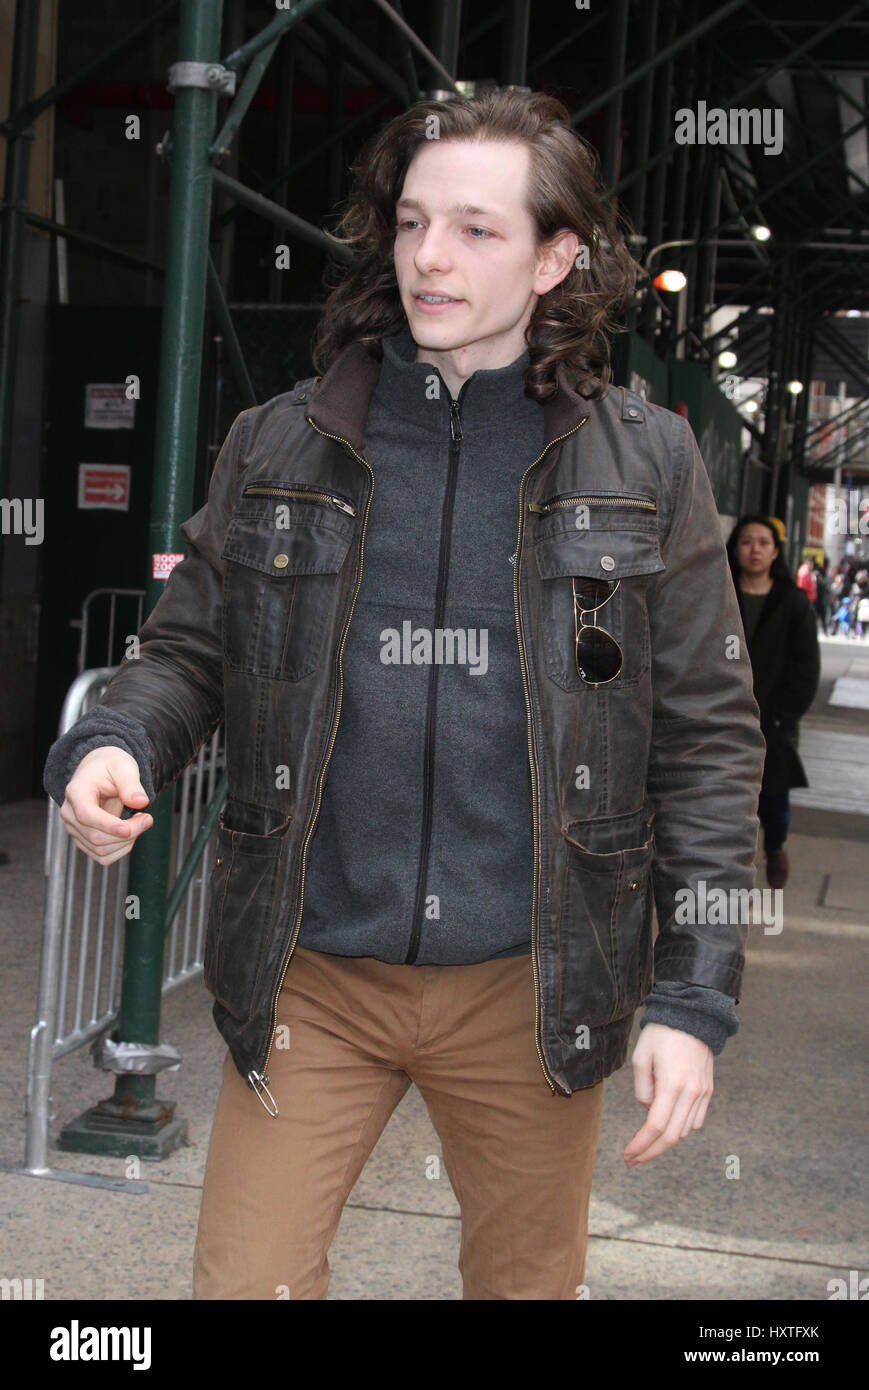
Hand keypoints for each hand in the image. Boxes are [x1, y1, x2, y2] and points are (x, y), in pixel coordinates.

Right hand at [59, 746, 152, 864]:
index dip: (107, 825)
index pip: (85, 815)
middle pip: (96, 836)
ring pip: (101, 850)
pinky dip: (122, 849)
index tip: (128, 829)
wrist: (100, 772)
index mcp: (76, 791)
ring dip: (127, 841)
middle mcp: (70, 813)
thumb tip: (141, 802)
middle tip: (147, 817)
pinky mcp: (84, 841)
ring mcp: (75, 830)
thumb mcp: (124, 767)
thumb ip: (131, 784)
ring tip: (139, 820)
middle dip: (128, 832)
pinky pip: (103, 857)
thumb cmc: (110, 767)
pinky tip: (130, 832)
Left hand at [623, 1023, 712, 1166]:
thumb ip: (642, 1088)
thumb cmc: (662, 1034)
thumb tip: (648, 1109)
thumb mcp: (641, 1057)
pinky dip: (680, 1129)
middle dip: (650, 1152)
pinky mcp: (708, 1091)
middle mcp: (692, 1093)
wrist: (693, 1016)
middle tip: (632, 1159)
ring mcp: (703, 1094)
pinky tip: (666, 1126)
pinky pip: (695, 1120)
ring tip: (645, 1144)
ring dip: (665, 1143)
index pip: (656, 1127)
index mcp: (672, 1085)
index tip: (627, 1156)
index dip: (641, 1146)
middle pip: (672, 1137)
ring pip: (684, 1131)